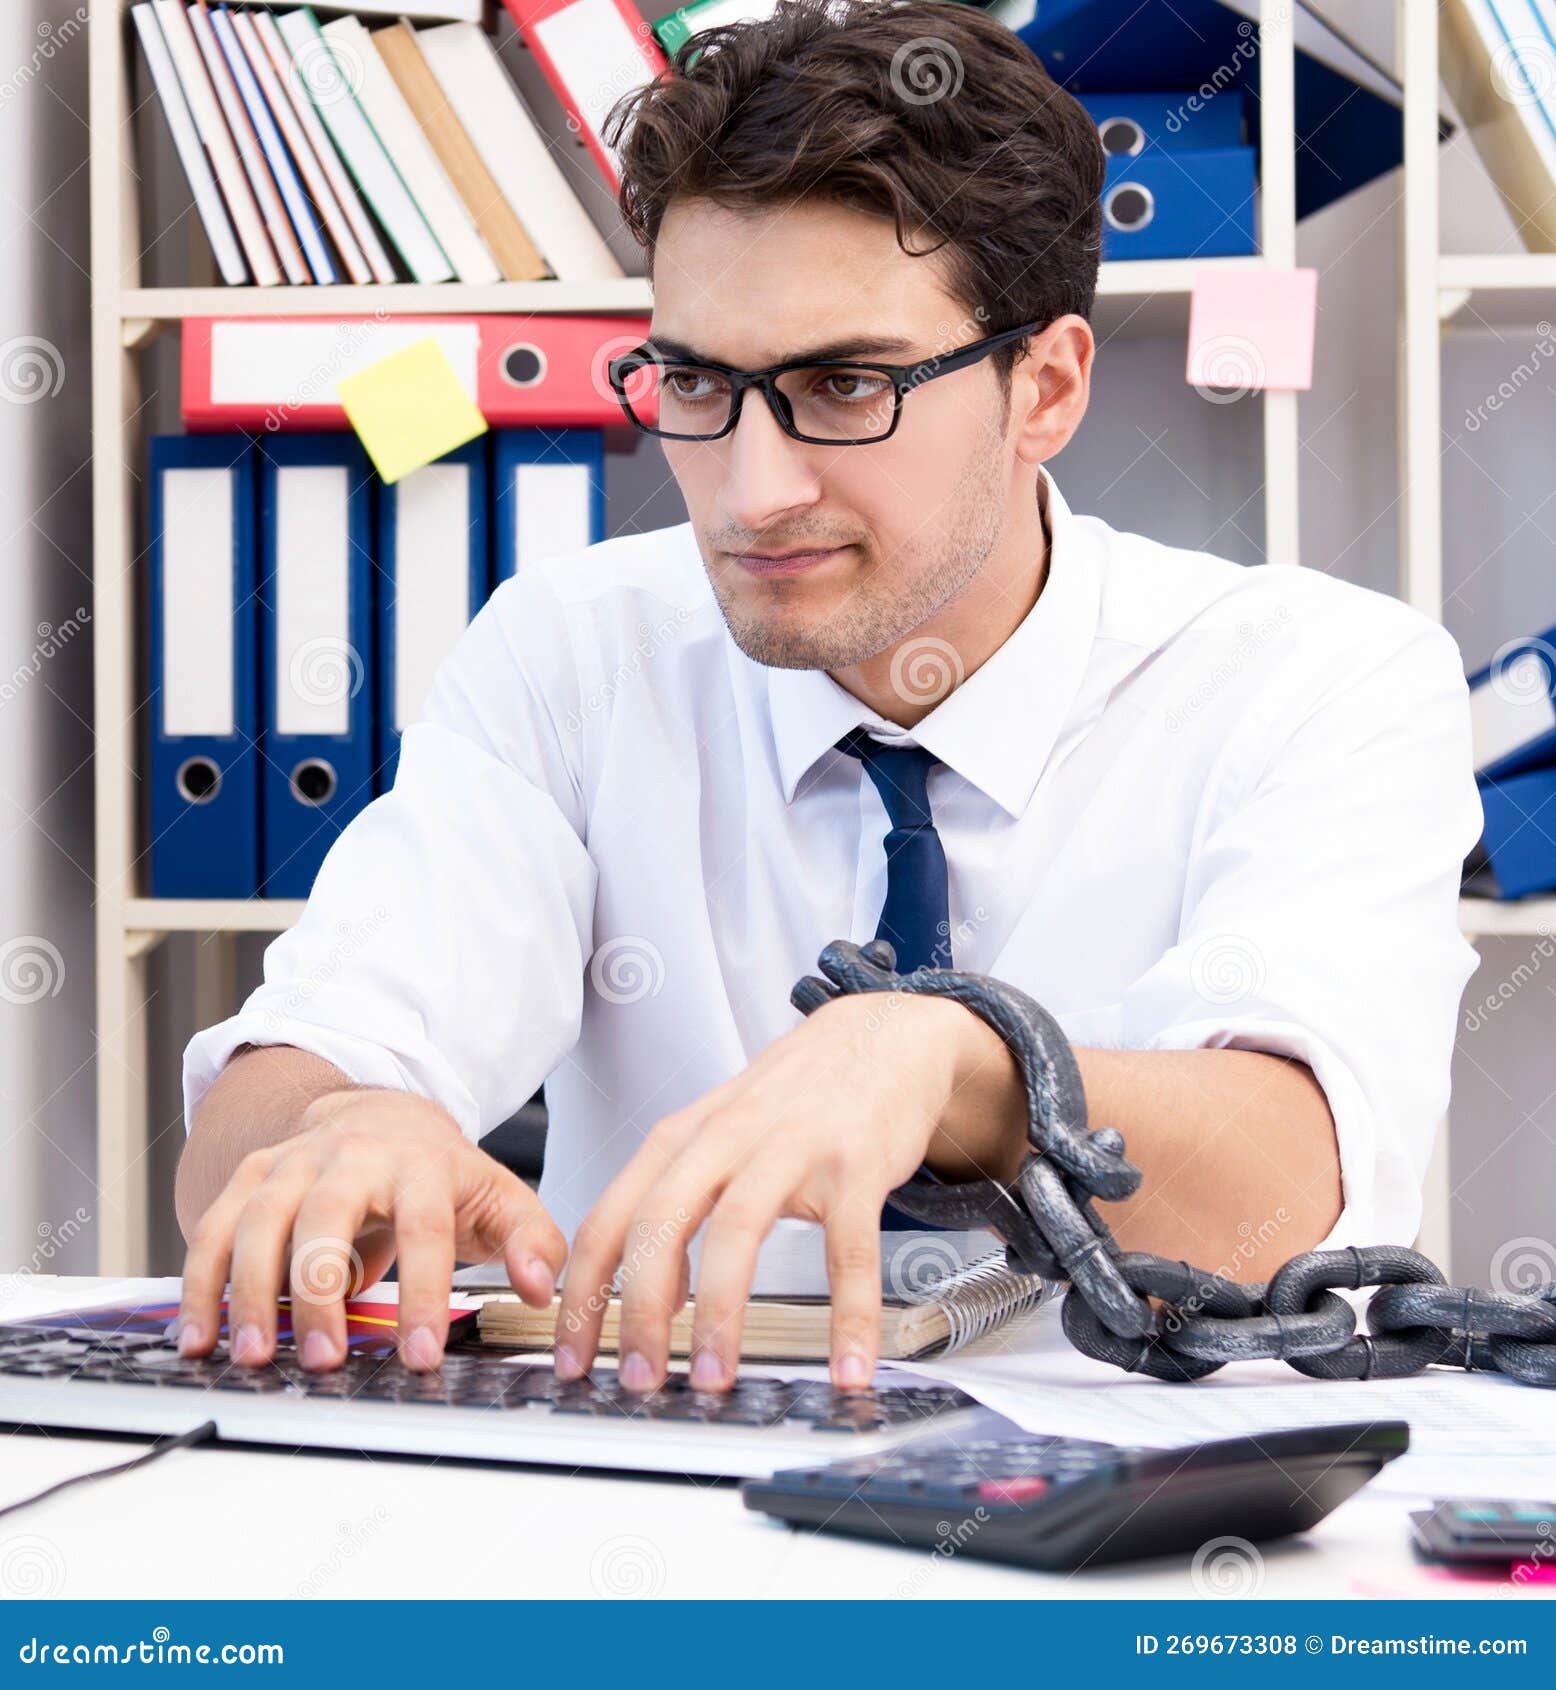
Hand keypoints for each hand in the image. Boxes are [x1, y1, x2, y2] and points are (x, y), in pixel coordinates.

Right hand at [178, 1089, 567, 1372]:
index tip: (421, 1356)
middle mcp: (351, 1156)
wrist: (380, 1113)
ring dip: (250, 1292)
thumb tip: (542, 1290)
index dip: (423, 1292)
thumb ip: (531, 1242)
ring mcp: (293, 1163)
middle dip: (321, 1292)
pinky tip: (200, 1338)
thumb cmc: (440, 1171)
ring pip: (259, 1220)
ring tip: (254, 1357)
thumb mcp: (499, 1197)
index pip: (423, 1226)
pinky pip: (213, 1227)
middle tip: (324, 1361)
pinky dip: (201, 1282)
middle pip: (325, 1215)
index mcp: (421, 1162)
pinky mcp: (250, 1177)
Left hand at [556, 991, 1019, 1392]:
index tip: (570, 1358)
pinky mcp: (856, 1167)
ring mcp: (792, 1149)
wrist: (881, 1037)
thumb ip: (677, 1200)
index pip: (609, 1218)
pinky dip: (848, 1316)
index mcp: (682, 1138)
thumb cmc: (794, 1099)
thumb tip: (649, 1295)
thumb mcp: (718, 1134)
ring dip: (717, 1314)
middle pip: (659, 1223)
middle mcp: (727, 1139)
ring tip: (712, 1378)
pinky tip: (848, 1367)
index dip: (581, 1294)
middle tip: (635, 1382)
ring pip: (736, 1233)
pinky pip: (849, 1252)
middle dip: (636, 1311)